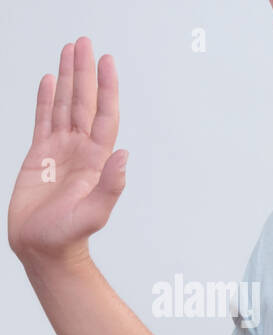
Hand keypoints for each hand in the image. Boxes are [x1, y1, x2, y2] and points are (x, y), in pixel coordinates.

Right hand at [8, 37, 125, 267]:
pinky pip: (43, 119)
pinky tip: (50, 80)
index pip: (104, 115)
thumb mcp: (94, 212)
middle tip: (85, 42)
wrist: (43, 247)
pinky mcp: (40, 154)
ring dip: (68, 78)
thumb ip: (110, 186)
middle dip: (85, 72)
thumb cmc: (69, 235)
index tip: (106, 61)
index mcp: (96, 159)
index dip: (106, 88)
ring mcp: (61, 150)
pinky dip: (46, 98)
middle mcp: (81, 150)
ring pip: (65, 105)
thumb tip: (123, 155)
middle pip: (84, 102)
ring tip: (69, 50)